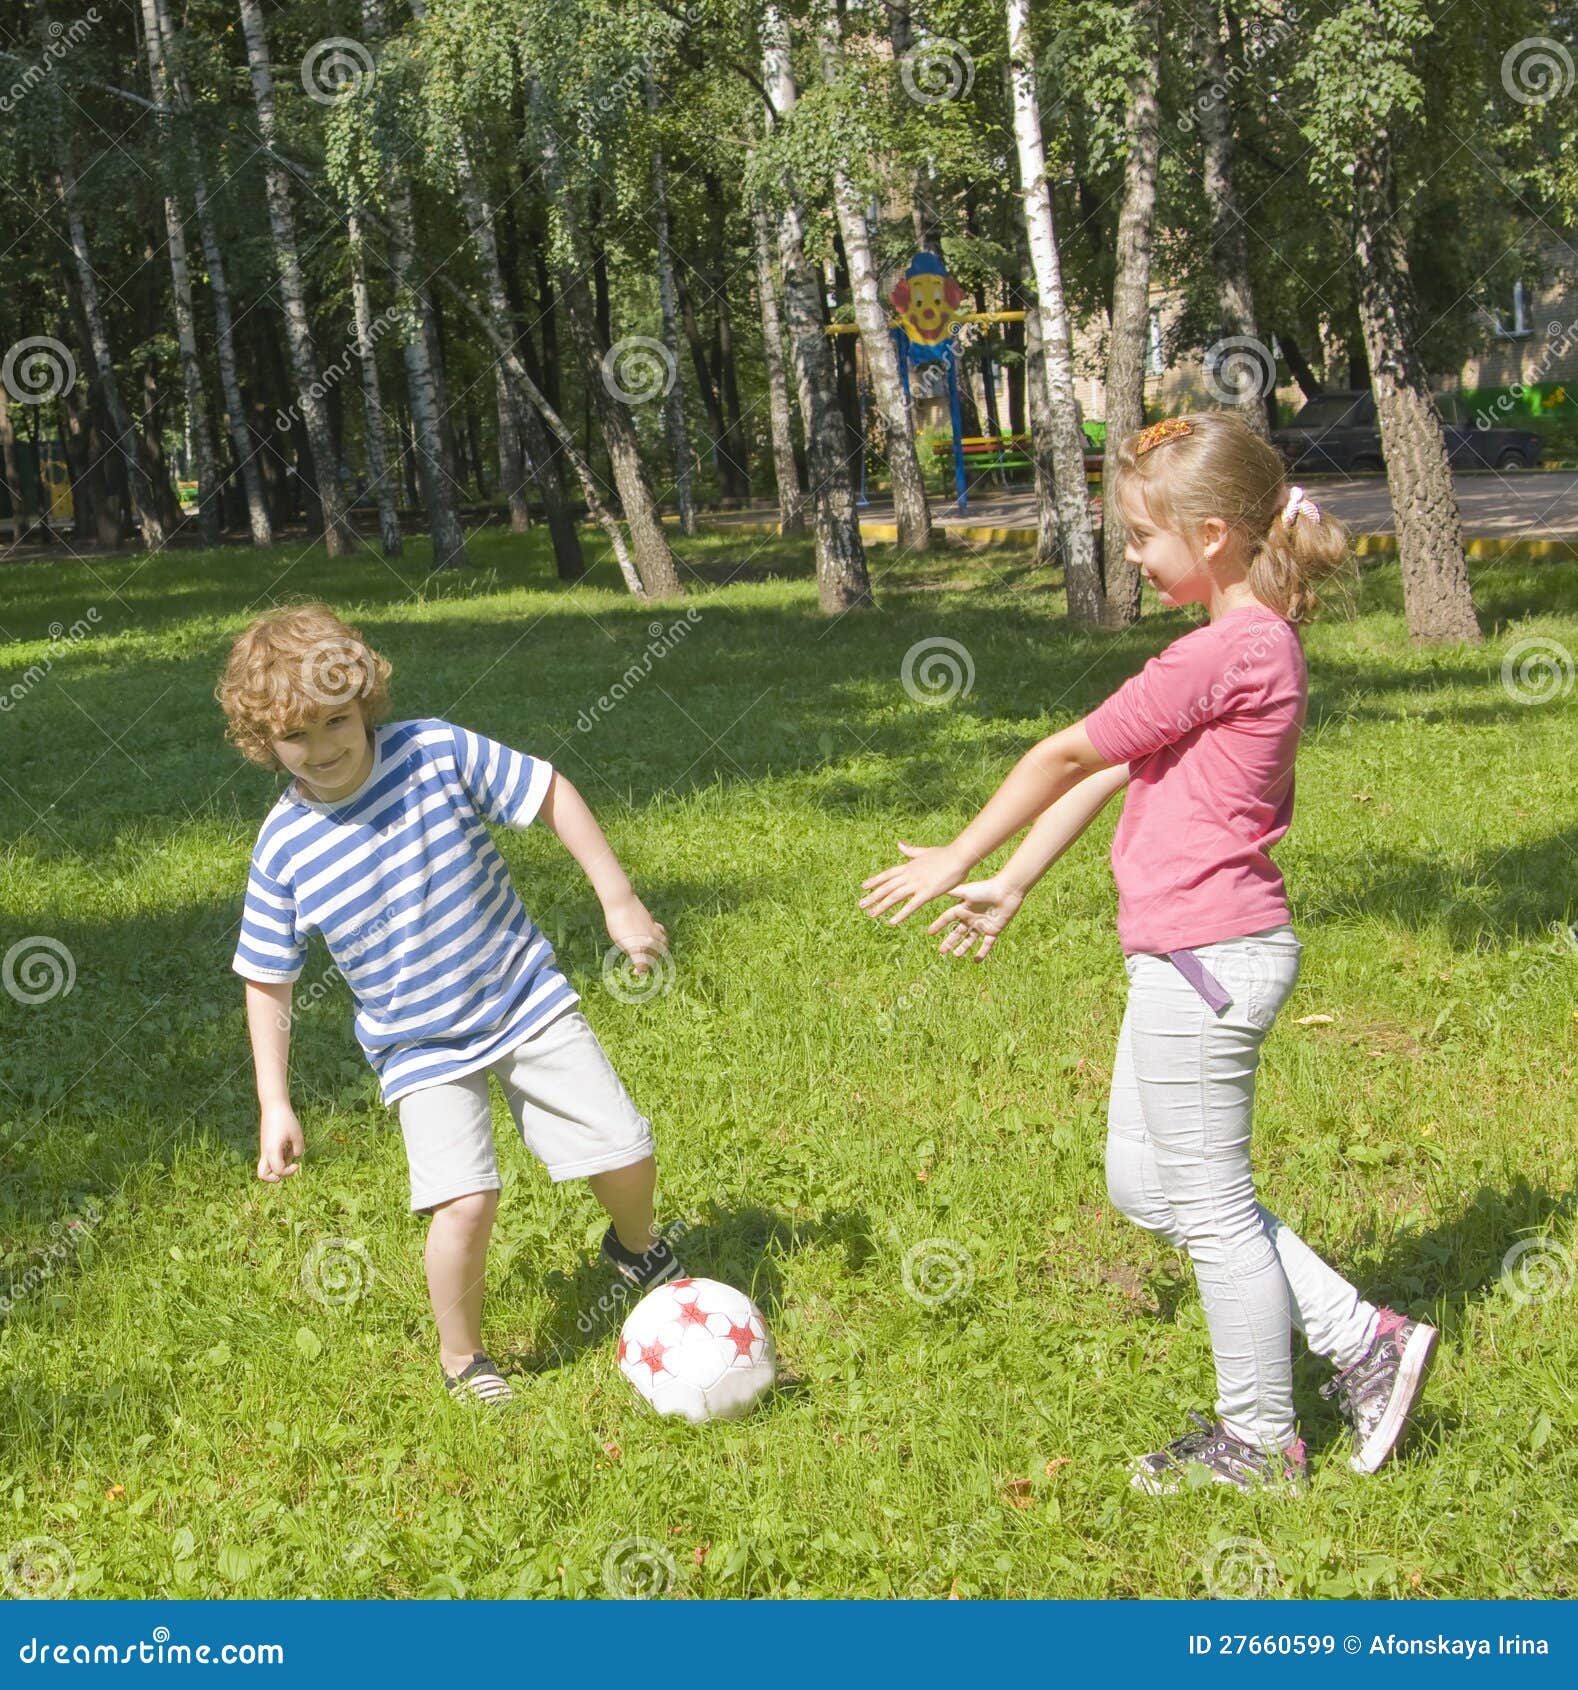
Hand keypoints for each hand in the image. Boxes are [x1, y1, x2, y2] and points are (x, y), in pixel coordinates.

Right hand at [257, 1102, 302, 1181]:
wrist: (273, 1107)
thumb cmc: (286, 1119)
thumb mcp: (297, 1134)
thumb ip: (298, 1148)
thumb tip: (296, 1157)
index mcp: (272, 1151)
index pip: (278, 1171)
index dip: (288, 1172)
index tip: (297, 1164)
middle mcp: (266, 1152)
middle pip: (263, 1175)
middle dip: (275, 1178)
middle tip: (287, 1168)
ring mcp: (264, 1149)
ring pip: (264, 1168)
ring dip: (276, 1168)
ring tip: (288, 1157)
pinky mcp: (266, 1145)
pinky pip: (269, 1159)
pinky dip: (277, 1159)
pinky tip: (287, 1148)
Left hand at [604, 893, 667, 975]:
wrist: (622, 903)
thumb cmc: (616, 923)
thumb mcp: (619, 940)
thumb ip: (630, 949)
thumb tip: (636, 953)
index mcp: (638, 948)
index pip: (643, 966)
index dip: (640, 971)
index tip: (636, 972)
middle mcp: (649, 942)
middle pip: (653, 958)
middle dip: (648, 963)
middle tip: (640, 965)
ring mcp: (654, 933)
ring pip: (662, 948)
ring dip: (657, 953)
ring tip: (650, 954)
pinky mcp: (655, 925)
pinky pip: (663, 936)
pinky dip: (662, 941)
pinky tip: (656, 941)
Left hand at [858, 841, 975, 925]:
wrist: (959, 856)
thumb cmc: (945, 854)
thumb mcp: (925, 852)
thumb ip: (911, 851)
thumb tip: (899, 844)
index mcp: (909, 866)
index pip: (887, 874)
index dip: (875, 881)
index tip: (863, 887)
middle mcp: (909, 875)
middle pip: (887, 887)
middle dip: (873, 896)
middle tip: (860, 905)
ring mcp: (917, 884)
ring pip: (894, 896)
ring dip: (882, 906)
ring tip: (871, 914)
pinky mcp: (927, 893)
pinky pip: (911, 906)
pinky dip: (900, 914)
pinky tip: (892, 921)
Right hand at [926, 876, 1024, 961]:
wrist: (1006, 892)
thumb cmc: (986, 889)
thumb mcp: (966, 891)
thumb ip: (952, 892)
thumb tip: (936, 888)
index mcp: (963, 908)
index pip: (947, 919)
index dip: (939, 925)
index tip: (930, 933)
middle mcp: (971, 918)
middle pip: (958, 932)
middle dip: (949, 941)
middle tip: (941, 951)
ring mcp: (982, 925)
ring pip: (970, 940)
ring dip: (963, 948)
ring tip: (956, 956)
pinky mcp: (994, 930)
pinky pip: (987, 944)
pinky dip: (982, 952)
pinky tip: (976, 960)